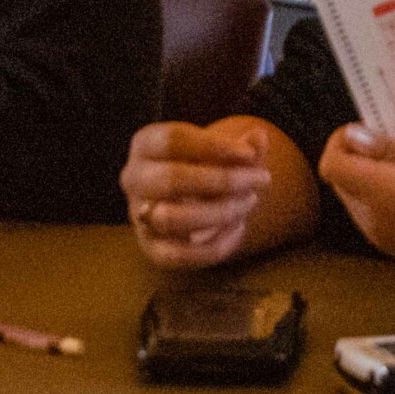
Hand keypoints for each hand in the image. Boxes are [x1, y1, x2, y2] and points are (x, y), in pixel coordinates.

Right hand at [122, 119, 276, 268]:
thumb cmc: (206, 166)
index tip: (251, 155)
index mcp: (146, 144)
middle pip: (171, 179)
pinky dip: (215, 245)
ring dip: (219, 212)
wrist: (190, 200)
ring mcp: (138, 216)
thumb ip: (243, 146)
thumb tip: (259, 137)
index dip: (214, 147)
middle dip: (222, 181)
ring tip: (249, 201)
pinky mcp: (150, 249)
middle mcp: (134, 178)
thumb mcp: (224, 151)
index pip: (173, 140)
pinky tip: (240, 228)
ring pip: (172, 218)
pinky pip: (179, 256)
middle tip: (260, 180)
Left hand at [318, 125, 394, 302]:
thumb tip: (352, 136)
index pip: (332, 165)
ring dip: (371, 176)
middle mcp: (376, 223)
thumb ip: (393, 150)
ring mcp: (383, 241)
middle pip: (340, 180)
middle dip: (359, 156)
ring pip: (354, 196)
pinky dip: (382, 196)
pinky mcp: (394, 251)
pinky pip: (371, 214)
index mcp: (388, 197)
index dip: (343, 141)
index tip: (372, 129)